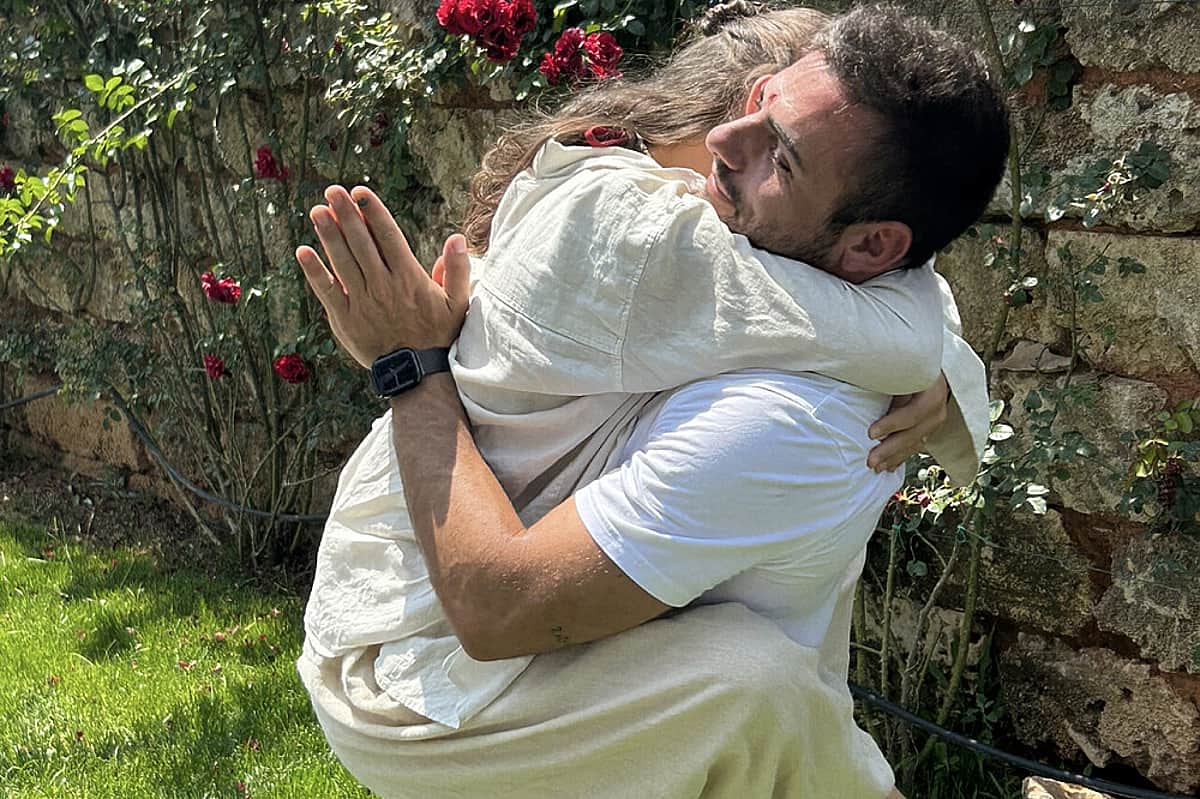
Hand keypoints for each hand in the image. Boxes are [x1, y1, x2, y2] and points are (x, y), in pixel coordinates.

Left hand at [295, 185, 470, 367]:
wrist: (417, 375)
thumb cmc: (439, 337)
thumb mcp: (458, 304)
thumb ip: (458, 271)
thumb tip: (456, 238)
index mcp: (409, 279)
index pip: (388, 237)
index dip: (373, 212)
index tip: (360, 193)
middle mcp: (383, 286)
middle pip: (361, 243)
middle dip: (346, 214)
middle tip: (332, 191)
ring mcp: (362, 302)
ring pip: (342, 262)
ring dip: (328, 234)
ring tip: (317, 210)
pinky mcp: (345, 319)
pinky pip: (327, 291)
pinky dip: (314, 271)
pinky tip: (303, 250)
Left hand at [866, 373, 949, 472]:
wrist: (928, 368)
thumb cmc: (907, 366)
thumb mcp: (900, 371)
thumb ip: (888, 381)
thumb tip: (856, 383)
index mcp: (931, 390)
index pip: (913, 412)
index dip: (892, 424)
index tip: (871, 433)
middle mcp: (937, 408)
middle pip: (914, 433)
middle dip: (891, 449)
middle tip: (870, 460)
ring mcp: (936, 421)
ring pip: (915, 443)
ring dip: (895, 457)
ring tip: (876, 467)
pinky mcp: (931, 429)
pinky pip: (915, 446)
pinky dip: (901, 456)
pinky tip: (888, 467)